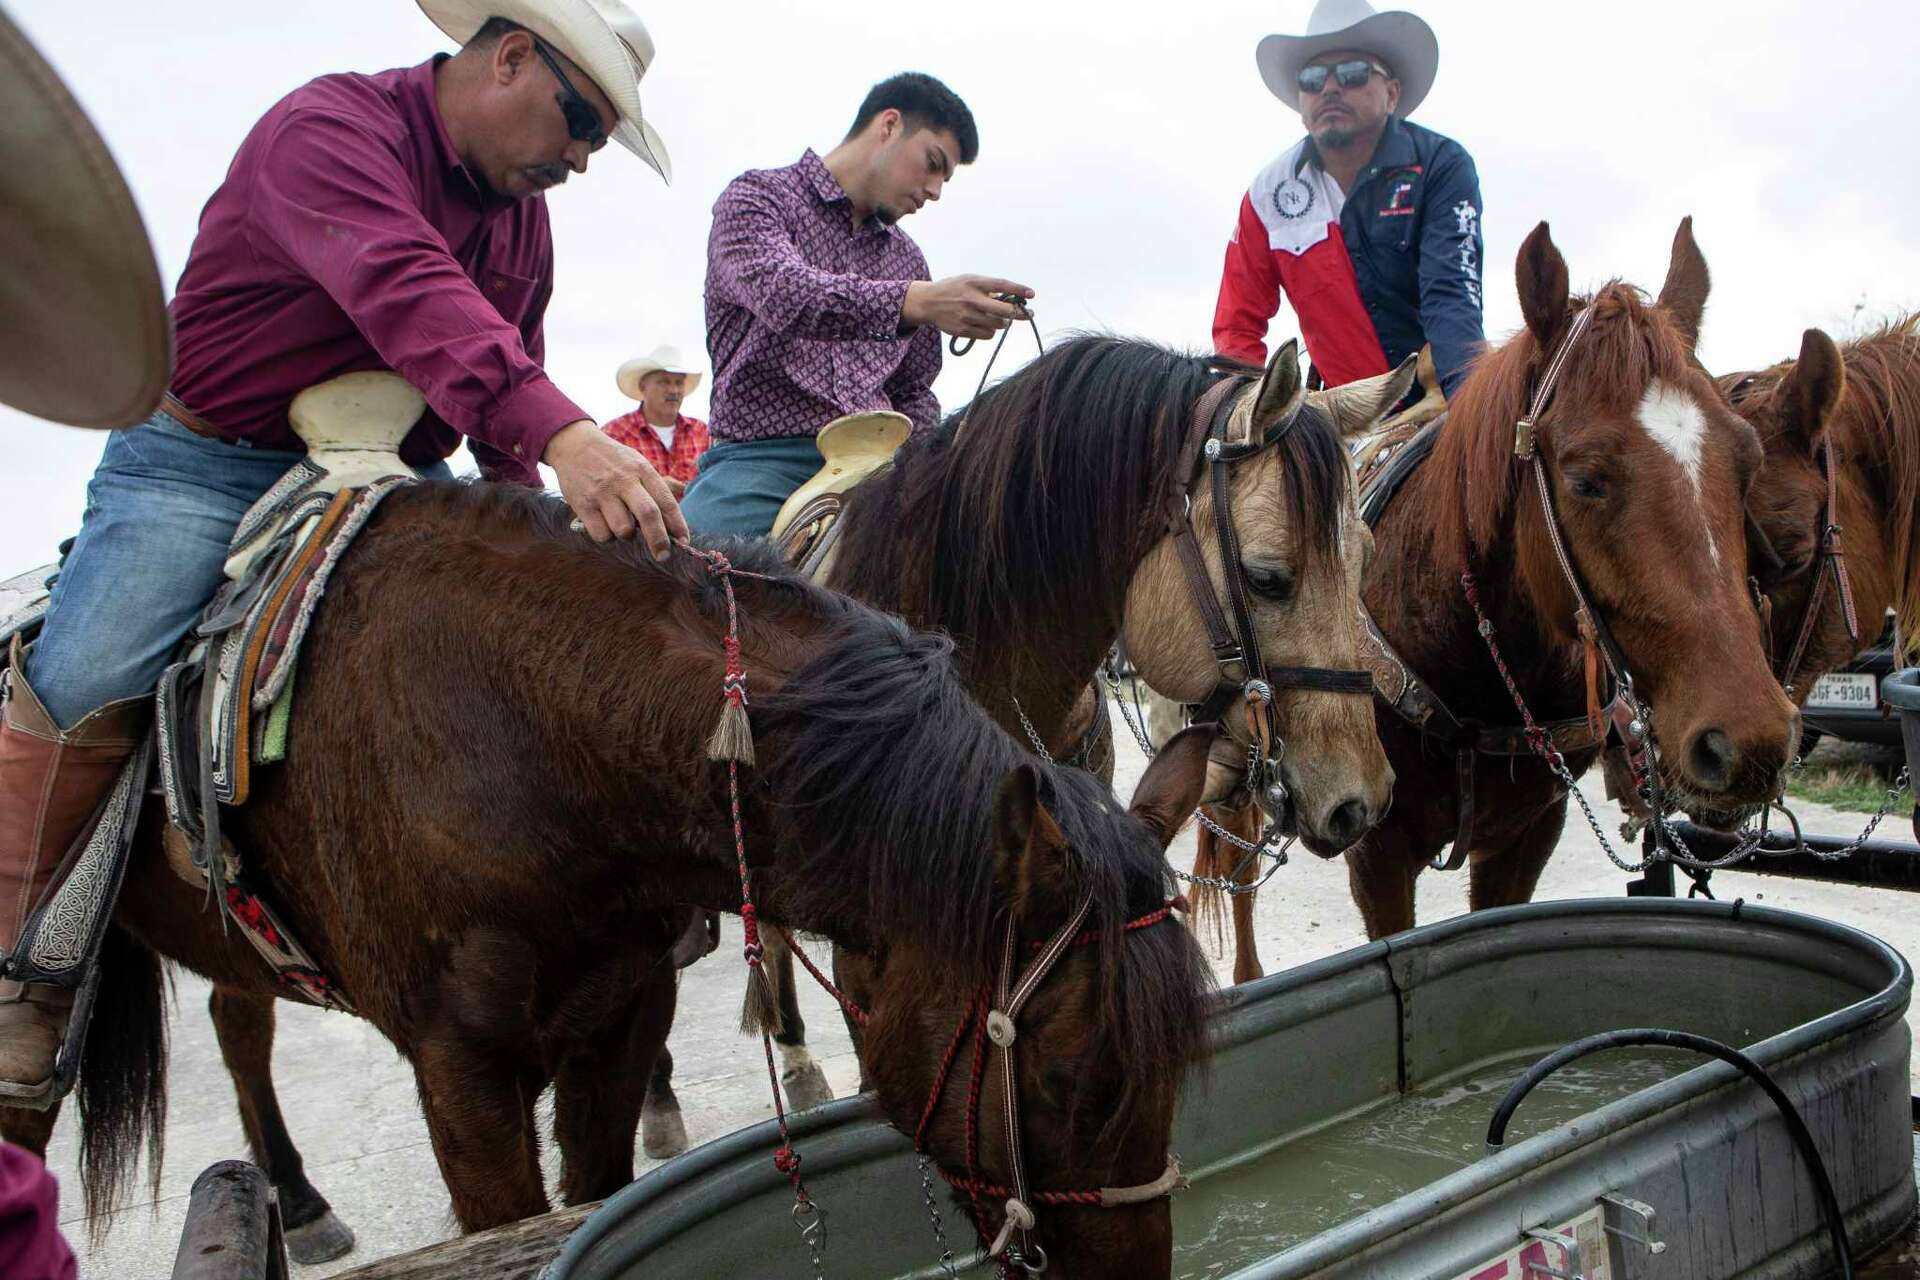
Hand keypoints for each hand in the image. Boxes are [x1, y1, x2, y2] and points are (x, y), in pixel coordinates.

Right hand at [543, 420, 687, 556]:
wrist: (574, 445)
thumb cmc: (613, 460)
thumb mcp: (637, 463)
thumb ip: (656, 485)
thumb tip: (680, 501)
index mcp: (642, 470)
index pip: (666, 501)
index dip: (678, 524)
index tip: (684, 541)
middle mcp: (624, 481)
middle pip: (648, 515)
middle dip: (658, 540)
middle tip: (663, 556)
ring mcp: (602, 493)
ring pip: (623, 529)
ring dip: (627, 536)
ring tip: (622, 525)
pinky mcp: (583, 505)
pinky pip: (601, 534)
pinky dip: (606, 537)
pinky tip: (604, 524)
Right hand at [902, 275, 1034, 341]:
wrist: (928, 302)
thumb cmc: (953, 290)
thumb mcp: (968, 281)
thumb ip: (988, 288)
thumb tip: (1012, 299)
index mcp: (974, 283)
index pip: (1002, 285)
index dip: (1019, 289)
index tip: (1031, 294)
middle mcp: (971, 299)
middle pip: (1004, 310)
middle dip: (1017, 313)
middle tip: (1024, 313)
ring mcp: (967, 316)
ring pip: (998, 325)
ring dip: (1003, 323)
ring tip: (998, 318)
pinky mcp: (963, 330)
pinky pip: (988, 335)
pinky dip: (991, 331)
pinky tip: (984, 325)